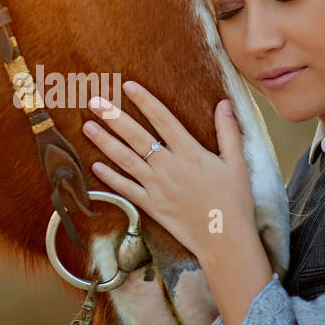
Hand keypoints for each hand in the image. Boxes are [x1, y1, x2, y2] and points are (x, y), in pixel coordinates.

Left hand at [81, 80, 256, 267]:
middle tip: (94, 101)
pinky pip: (125, 189)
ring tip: (87, 126)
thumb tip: (224, 103)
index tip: (128, 85)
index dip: (145, 100)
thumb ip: (228, 131)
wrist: (224, 239)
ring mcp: (156, 187)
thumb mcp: (237, 163)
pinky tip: (94, 165)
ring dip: (104, 142)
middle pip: (136, 136)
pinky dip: (109, 177)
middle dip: (113, 117)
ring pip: (125, 159)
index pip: (163, 119)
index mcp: (190, 153)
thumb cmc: (234, 201)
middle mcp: (169, 166)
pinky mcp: (150, 206)